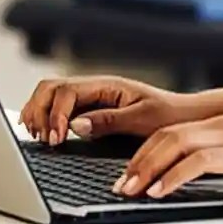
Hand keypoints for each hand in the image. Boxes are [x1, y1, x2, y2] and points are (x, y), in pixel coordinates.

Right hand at [19, 75, 199, 144]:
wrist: (184, 117)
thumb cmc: (169, 115)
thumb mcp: (142, 119)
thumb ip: (108, 120)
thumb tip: (75, 125)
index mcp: (107, 84)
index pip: (66, 91)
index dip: (55, 115)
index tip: (56, 139)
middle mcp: (95, 88)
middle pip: (50, 88)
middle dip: (39, 110)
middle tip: (43, 138)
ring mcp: (91, 98)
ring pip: (50, 95)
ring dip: (39, 113)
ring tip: (40, 137)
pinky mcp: (90, 110)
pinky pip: (59, 108)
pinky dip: (46, 119)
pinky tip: (46, 134)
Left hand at [113, 115, 222, 200]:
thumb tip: (205, 177)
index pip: (173, 132)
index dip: (146, 152)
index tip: (130, 174)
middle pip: (166, 135)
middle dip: (138, 161)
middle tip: (120, 184)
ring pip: (175, 143)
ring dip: (147, 168)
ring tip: (131, 189)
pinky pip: (198, 161)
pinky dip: (173, 175)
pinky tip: (162, 190)